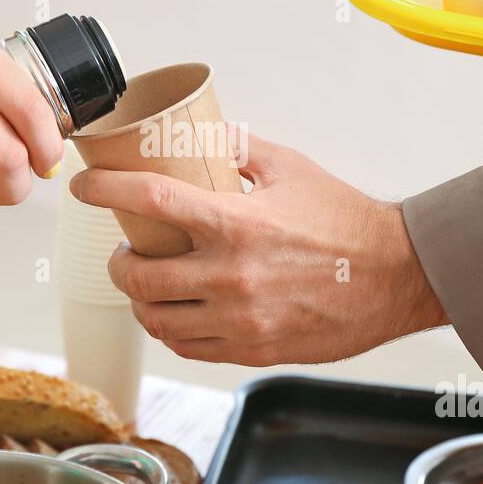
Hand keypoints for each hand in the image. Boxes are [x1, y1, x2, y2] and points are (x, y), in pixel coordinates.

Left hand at [68, 135, 447, 364]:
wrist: (398, 278)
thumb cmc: (350, 223)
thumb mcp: (293, 168)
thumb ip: (242, 148)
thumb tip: (204, 133)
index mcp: (236, 223)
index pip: (149, 200)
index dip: (105, 189)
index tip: (84, 186)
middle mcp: (230, 276)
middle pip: (137, 275)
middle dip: (117, 261)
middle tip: (123, 249)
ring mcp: (239, 319)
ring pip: (157, 319)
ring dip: (140, 301)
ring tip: (147, 285)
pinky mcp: (252, 349)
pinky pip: (189, 347)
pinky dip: (172, 330)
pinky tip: (176, 314)